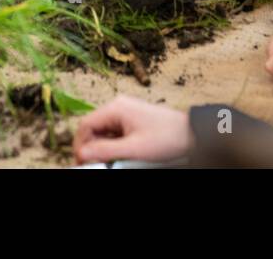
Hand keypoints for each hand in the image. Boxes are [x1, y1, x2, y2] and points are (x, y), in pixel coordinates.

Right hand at [73, 95, 192, 164]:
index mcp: (116, 108)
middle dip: (93, 148)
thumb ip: (105, 151)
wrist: (192, 134)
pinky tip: (123, 157)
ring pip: (104, 133)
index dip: (81, 145)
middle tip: (96, 165)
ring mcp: (126, 113)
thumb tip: (82, 153)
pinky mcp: (133, 121)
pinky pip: (116, 135)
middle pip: (94, 129)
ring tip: (113, 162)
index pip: (86, 125)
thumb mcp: (133, 149)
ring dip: (105, 148)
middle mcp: (119, 107)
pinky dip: (115, 146)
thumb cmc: (168, 137)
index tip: (82, 162)